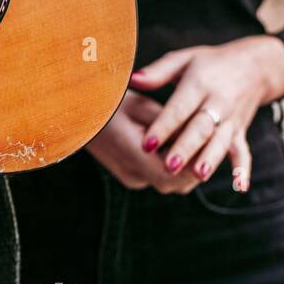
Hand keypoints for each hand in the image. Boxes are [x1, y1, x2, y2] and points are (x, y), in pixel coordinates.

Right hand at [85, 90, 219, 192]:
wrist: (73, 110)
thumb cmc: (105, 99)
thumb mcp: (139, 103)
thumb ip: (168, 122)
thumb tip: (195, 132)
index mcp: (131, 155)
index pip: (174, 175)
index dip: (195, 165)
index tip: (210, 144)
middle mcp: (132, 174)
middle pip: (175, 183)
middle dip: (194, 168)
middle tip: (209, 143)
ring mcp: (130, 177)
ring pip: (169, 182)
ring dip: (184, 169)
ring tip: (195, 142)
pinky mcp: (129, 173)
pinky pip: (158, 176)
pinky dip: (172, 166)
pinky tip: (177, 144)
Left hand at [131, 37, 283, 188]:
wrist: (255, 65)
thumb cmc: (209, 63)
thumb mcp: (184, 59)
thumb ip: (158, 72)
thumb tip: (132, 80)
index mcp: (200, 84)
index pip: (179, 108)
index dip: (163, 126)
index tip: (146, 144)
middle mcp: (218, 103)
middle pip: (201, 128)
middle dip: (185, 148)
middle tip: (168, 166)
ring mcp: (232, 119)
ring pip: (221, 142)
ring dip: (210, 159)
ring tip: (198, 175)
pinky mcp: (240, 131)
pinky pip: (243, 151)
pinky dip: (243, 169)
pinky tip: (240, 187)